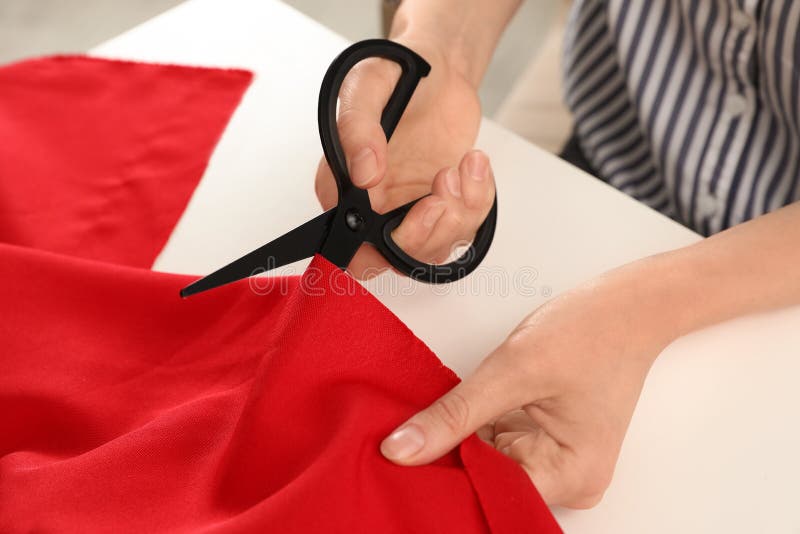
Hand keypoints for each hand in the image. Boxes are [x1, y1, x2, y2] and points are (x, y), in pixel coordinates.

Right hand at [314, 35, 495, 277]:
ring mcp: (409, 208)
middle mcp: (374, 206)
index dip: (381, 247)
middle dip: (428, 232)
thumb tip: (364, 174)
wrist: (440, 66)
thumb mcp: (367, 84)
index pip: (350, 247)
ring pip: (434, 248)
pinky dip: (479, 200)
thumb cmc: (396, 72)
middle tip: (444, 188)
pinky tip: (473, 164)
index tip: (417, 209)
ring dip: (459, 213)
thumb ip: (357, 127)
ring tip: (461, 166)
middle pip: (396, 257)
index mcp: (343, 187)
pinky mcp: (443, 205)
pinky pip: (464, 227)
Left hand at [380, 259, 672, 507]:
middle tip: (412, 431)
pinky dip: (478, 429)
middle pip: (490, 481)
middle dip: (452, 455)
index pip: (490, 491)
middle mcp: (570, 480)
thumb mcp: (512, 371)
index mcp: (571, 475)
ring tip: (445, 413)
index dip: (445, 474)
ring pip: (490, 463)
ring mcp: (560, 464)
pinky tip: (465, 410)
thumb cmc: (589, 332)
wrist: (626, 307)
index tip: (404, 455)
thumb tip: (402, 449)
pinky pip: (499, 447)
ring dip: (463, 440)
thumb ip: (455, 414)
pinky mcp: (549, 445)